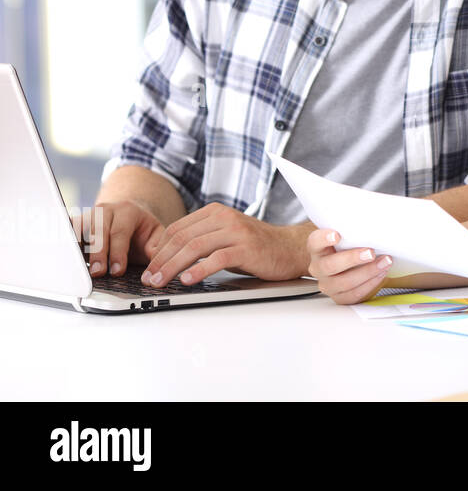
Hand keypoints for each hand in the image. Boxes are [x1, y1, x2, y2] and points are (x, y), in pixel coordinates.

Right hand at [74, 200, 166, 279]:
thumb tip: (157, 263)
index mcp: (127, 211)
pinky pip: (68, 232)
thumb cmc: (141, 230)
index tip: (118, 271)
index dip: (118, 252)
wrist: (128, 215)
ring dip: (78, 249)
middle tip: (98, 273)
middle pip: (98, 230)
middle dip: (98, 253)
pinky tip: (67, 259)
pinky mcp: (76, 223)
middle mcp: (106, 210)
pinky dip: (67, 245)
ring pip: (79, 230)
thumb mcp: (156, 235)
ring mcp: (88, 215)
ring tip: (79, 269)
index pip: (120, 231)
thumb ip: (156, 248)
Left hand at [141, 203, 310, 286]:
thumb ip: (203, 239)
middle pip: (182, 238)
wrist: (291, 248)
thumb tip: (167, 257)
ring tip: (161, 282)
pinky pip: (217, 258)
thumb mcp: (226, 236)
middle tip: (149, 279)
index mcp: (216, 212)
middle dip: (161, 261)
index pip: (177, 229)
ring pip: (195, 247)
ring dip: (172, 267)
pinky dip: (199, 270)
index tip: (148, 268)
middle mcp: (225, 217)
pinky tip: (188, 280)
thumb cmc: (257, 246)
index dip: (158, 250)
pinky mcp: (247, 248)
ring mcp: (236, 231)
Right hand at [306, 229, 392, 304]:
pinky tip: (381, 273)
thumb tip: (375, 215)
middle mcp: (318, 267)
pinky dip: (370, 284)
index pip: (315, 242)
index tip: (337, 235)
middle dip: (352, 259)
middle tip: (370, 252)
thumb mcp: (347, 232)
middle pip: (329, 266)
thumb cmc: (348, 244)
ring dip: (367, 272)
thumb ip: (353, 226)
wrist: (347, 261)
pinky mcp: (339, 296)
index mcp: (317, 248)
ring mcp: (327, 284)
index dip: (324, 239)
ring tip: (384, 262)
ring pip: (343, 283)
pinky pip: (353, 295)